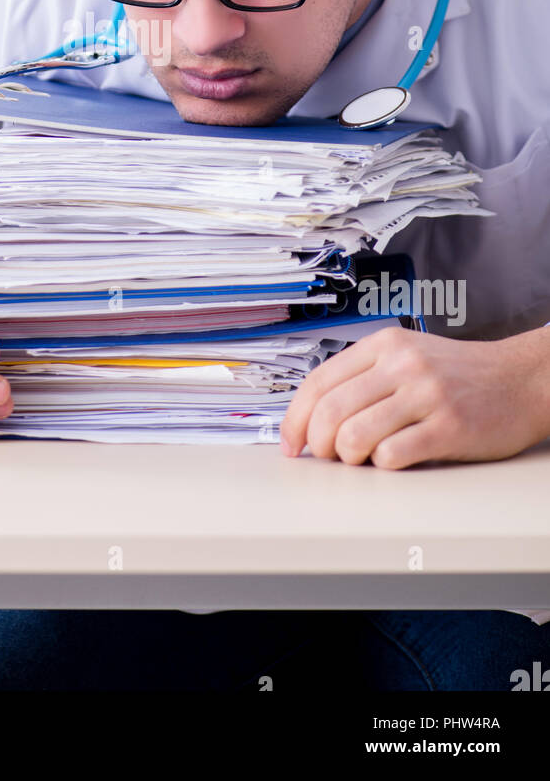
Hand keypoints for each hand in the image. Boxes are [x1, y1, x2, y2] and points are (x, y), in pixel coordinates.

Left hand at [278, 324, 549, 469]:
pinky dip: (384, 466)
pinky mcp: (449, 427)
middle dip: (319, 445)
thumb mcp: (406, 356)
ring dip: (349, 459)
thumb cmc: (458, 374)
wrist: (520, 380)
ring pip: (354, 436)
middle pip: (330, 412)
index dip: (295, 419)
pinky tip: (395, 458)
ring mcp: (426, 395)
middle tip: (328, 457)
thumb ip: (363, 378)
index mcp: (383, 344)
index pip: (318, 382)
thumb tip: (313, 418)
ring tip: (363, 458)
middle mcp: (401, 365)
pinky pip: (392, 456)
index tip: (292, 443)